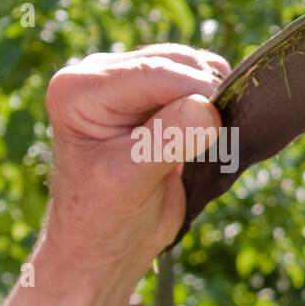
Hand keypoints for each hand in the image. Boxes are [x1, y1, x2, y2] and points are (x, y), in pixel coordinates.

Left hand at [42, 44, 229, 283]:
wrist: (108, 243)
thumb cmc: (107, 216)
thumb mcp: (131, 179)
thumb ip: (166, 140)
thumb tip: (208, 108)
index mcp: (79, 89)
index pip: (152, 72)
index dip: (196, 92)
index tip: (225, 125)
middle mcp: (99, 76)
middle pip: (173, 62)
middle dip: (205, 93)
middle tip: (221, 138)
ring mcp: (128, 85)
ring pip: (190, 67)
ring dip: (214, 96)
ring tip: (216, 139)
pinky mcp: (153, 98)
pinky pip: (196, 82)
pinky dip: (214, 102)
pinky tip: (213, 132)